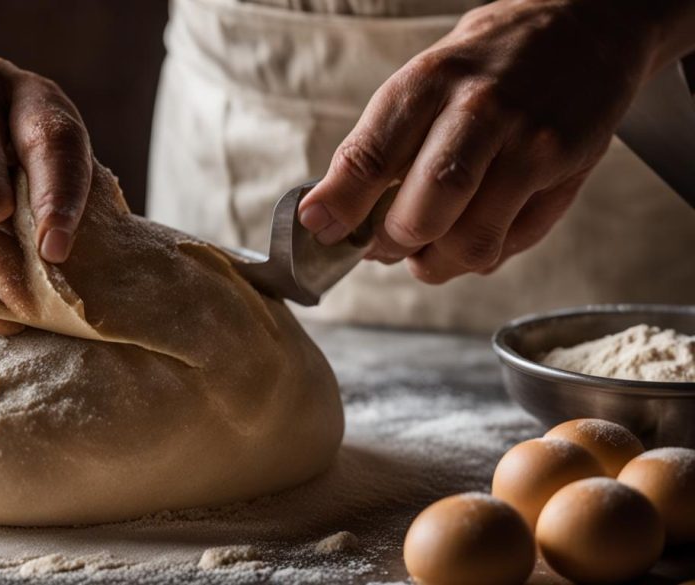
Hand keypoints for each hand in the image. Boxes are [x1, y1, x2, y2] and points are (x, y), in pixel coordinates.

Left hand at [298, 0, 691, 283]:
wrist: (585, 28)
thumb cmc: (488, 64)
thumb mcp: (425, 80)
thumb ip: (383, 143)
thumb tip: (333, 212)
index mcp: (428, 82)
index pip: (370, 156)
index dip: (338, 204)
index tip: (319, 227)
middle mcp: (478, 111)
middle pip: (420, 213)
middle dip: (390, 245)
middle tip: (382, 246)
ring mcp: (528, 143)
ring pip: (469, 243)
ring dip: (436, 264)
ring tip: (426, 251)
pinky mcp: (566, 170)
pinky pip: (511, 244)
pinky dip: (479, 256)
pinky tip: (473, 230)